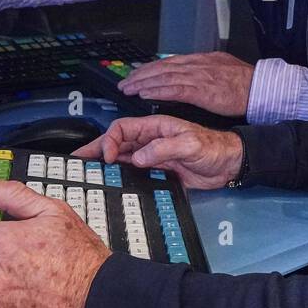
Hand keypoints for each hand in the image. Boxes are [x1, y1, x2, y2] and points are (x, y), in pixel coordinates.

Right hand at [73, 115, 241, 190]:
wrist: (228, 164)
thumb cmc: (213, 148)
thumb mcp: (189, 144)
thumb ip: (163, 148)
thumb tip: (137, 157)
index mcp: (155, 126)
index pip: (123, 128)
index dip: (110, 140)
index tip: (106, 157)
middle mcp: (150, 139)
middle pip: (116, 141)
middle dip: (96, 149)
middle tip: (78, 161)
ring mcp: (152, 155)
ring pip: (121, 156)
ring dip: (104, 163)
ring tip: (87, 172)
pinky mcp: (157, 170)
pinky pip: (133, 171)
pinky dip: (119, 174)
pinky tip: (110, 181)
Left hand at [117, 52, 254, 116]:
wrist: (261, 88)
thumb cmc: (246, 82)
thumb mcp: (223, 69)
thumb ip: (206, 71)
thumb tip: (193, 76)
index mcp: (202, 60)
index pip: (170, 61)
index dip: (151, 68)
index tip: (138, 74)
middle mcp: (197, 65)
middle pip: (162, 67)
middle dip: (141, 75)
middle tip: (125, 82)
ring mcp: (198, 76)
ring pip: (163, 76)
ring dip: (143, 83)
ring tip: (129, 89)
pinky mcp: (202, 91)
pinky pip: (174, 89)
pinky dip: (157, 90)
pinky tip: (145, 94)